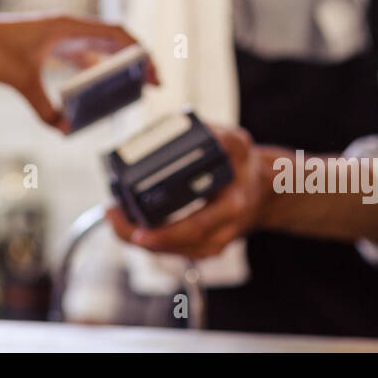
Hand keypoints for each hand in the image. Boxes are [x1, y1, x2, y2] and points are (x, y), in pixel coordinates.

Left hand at [0, 11, 158, 130]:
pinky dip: (94, 65)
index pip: (116, 33)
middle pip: (112, 39)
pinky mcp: (47, 43)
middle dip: (134, 59)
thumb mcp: (22, 82)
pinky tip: (99, 82)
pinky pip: (80, 52)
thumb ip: (45, 109)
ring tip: (132, 82)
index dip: (139, 51)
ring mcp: (57, 34)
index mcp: (67, 27)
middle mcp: (66, 26)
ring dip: (116, 61)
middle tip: (152, 82)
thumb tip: (64, 130)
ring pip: (97, 45)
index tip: (152, 71)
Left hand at [104, 124, 272, 259]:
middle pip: (175, 245)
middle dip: (137, 236)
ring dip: (137, 238)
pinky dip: (150, 240)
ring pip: (170, 251)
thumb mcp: (237, 144)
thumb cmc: (244, 167)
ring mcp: (213, 243)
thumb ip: (216, 134)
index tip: (138, 232)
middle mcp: (222, 231)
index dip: (164, 234)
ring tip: (114, 217)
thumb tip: (184, 125)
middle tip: (112, 215)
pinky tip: (129, 227)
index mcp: (231, 206)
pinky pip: (172, 250)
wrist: (265, 193)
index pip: (195, 227)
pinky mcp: (204, 247)